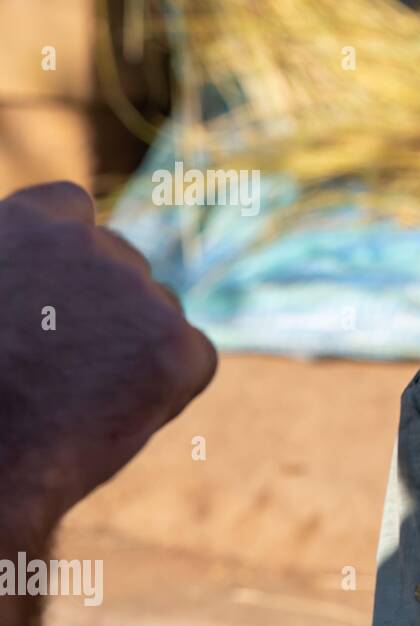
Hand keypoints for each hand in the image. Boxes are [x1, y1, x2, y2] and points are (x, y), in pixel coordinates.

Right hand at [0, 182, 217, 538]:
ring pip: (161, 312)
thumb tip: (50, 305)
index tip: (61, 296)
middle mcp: (82, 242)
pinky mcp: (176, 342)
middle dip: (110, 308)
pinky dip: (169, 388)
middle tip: (68, 370)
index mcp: (21, 225)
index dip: (71, 253)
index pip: (71, 209)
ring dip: (138, 348)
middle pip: (123, 266)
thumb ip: (18, 282)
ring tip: (78, 402)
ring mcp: (134, 289)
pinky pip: (195, 359)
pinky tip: (117, 415)